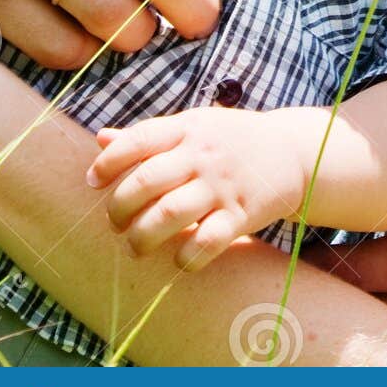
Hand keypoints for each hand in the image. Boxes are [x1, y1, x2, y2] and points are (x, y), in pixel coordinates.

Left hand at [86, 107, 307, 269]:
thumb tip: (101, 140)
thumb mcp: (194, 126)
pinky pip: (206, 242)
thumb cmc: (231, 141)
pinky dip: (186, 257)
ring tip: (136, 247)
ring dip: (142, 238)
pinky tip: (178, 260)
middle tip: (116, 224)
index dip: (108, 162)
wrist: (294, 152)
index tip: (93, 182)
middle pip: (146, 181)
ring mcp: (222, 185)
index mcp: (188, 127)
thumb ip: (149, 136)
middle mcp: (202, 154)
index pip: (138, 139)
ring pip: (168, 215)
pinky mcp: (242, 214)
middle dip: (119, 209)